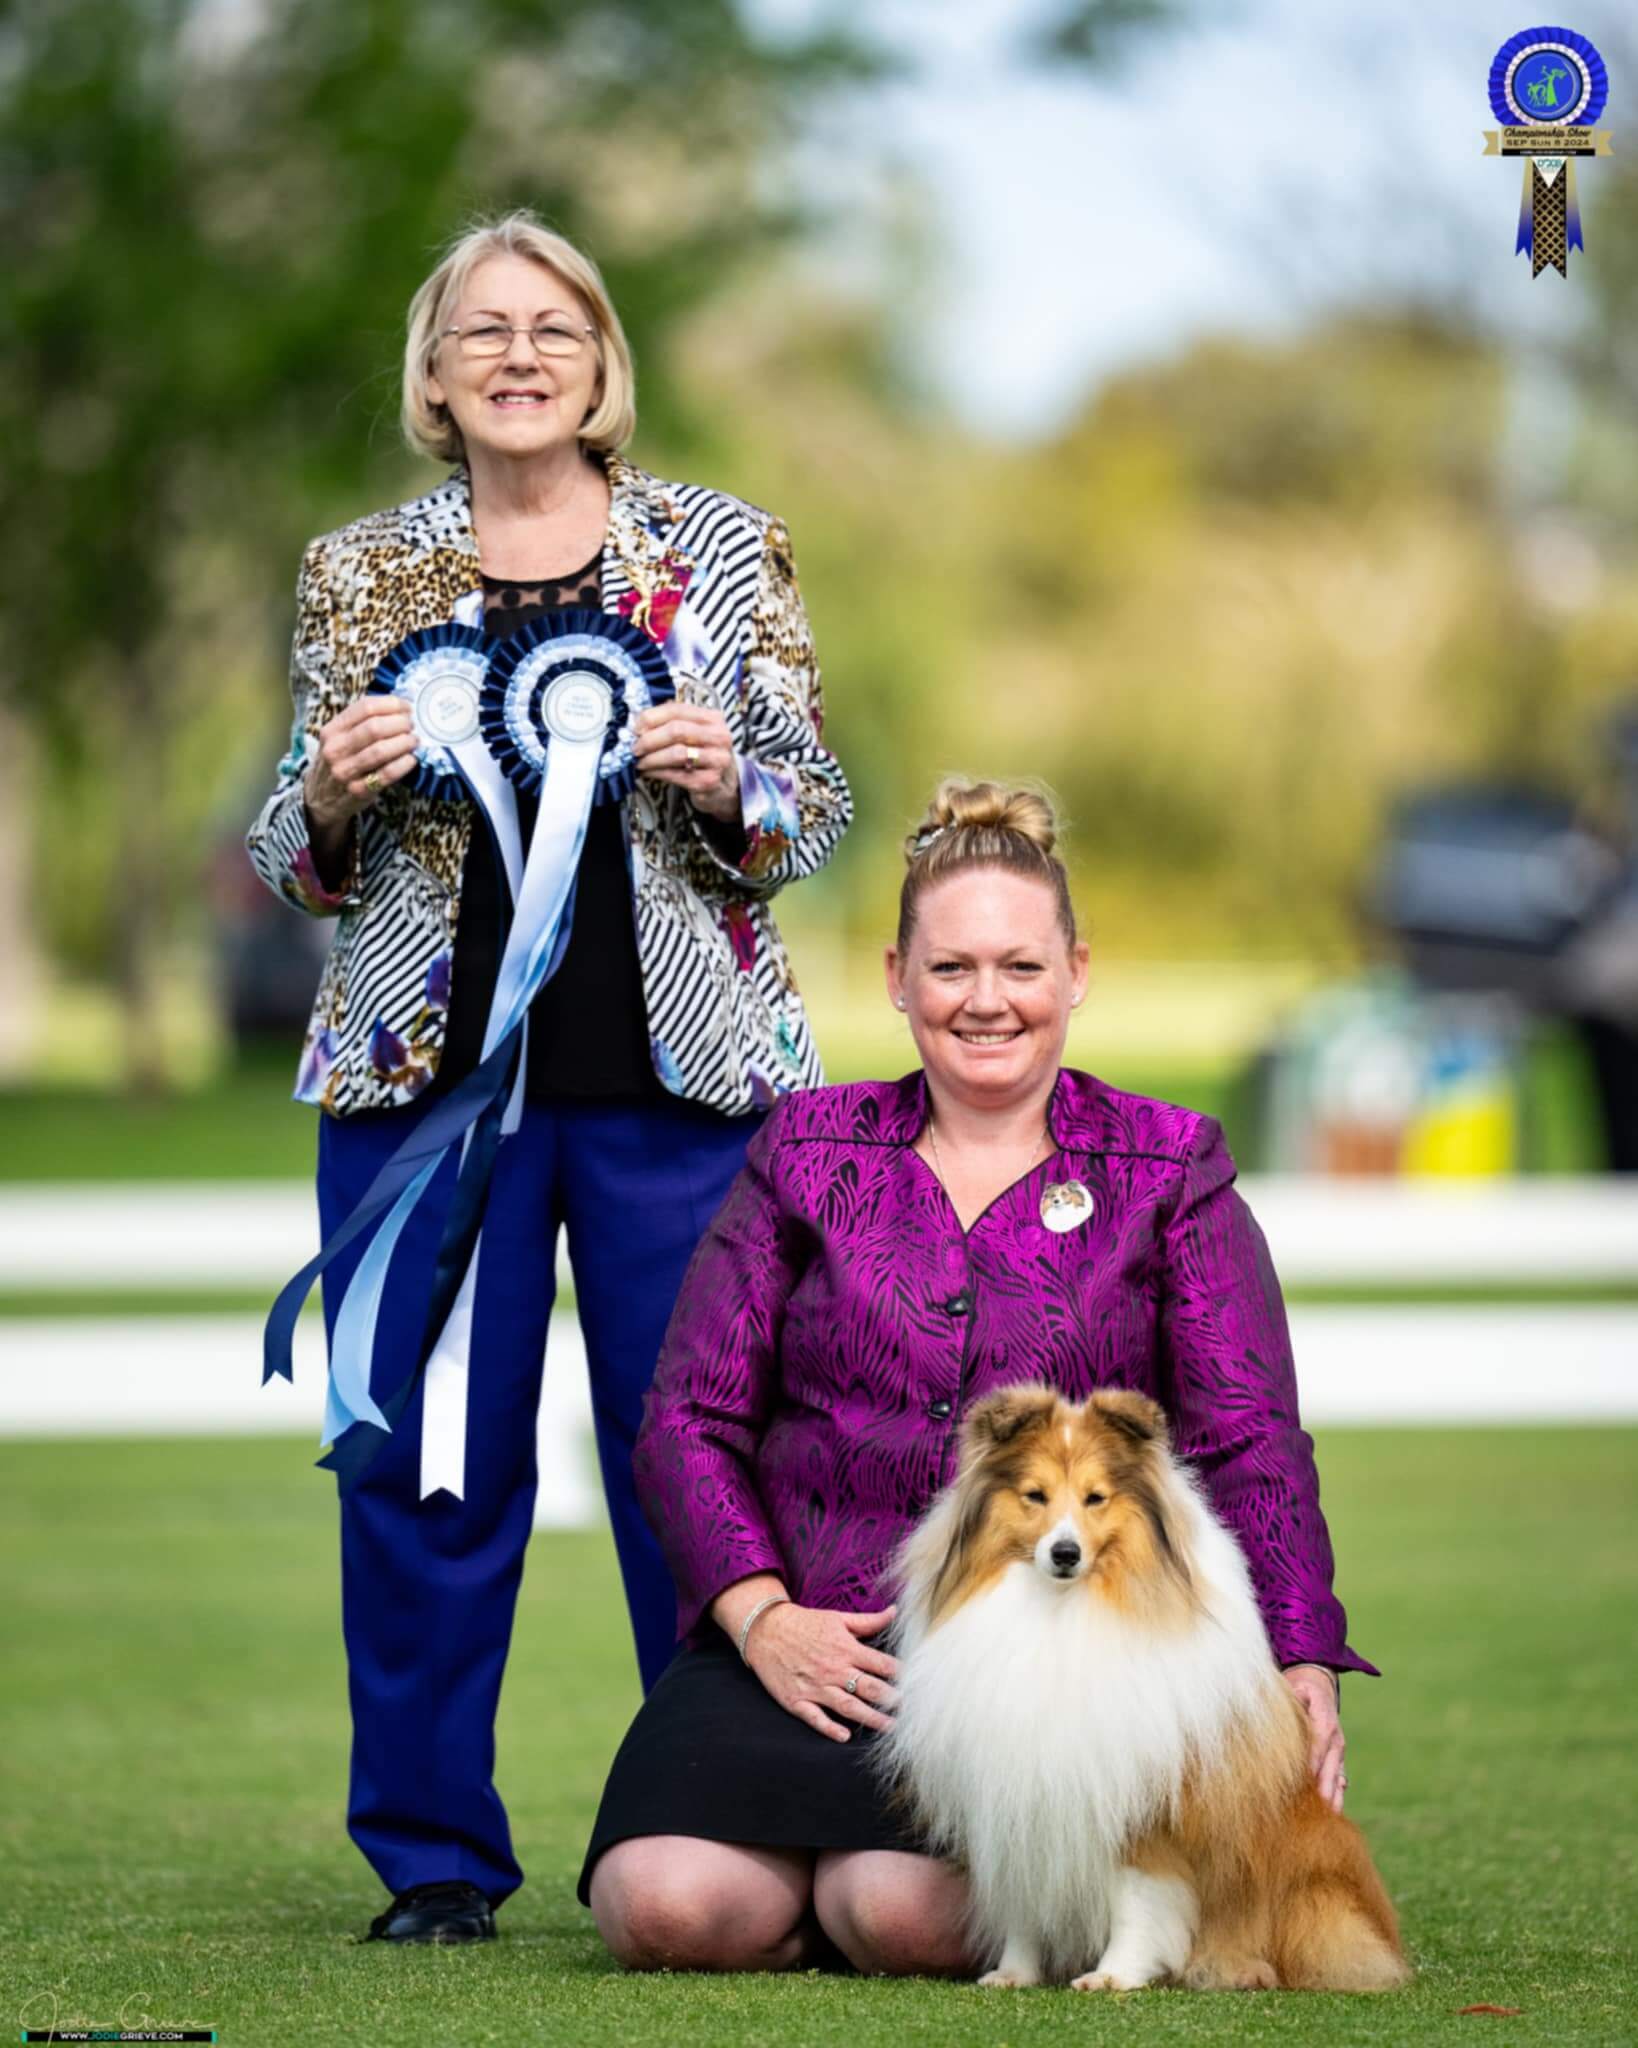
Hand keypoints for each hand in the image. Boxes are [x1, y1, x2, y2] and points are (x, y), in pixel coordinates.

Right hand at [303, 697, 418, 828]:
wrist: (321, 798)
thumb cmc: (339, 761)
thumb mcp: (340, 738)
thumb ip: (362, 722)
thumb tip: (401, 707)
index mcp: (332, 730)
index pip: (365, 707)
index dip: (392, 704)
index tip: (407, 708)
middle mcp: (335, 748)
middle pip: (374, 728)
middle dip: (400, 723)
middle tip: (412, 726)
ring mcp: (345, 771)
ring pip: (380, 750)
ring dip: (404, 743)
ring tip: (414, 741)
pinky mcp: (357, 791)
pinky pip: (386, 774)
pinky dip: (403, 764)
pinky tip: (411, 759)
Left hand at [633, 702, 738, 821]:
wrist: (724, 784)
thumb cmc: (703, 755)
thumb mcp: (693, 733)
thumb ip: (670, 724)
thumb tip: (638, 725)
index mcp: (712, 718)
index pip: (677, 710)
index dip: (651, 717)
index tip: (635, 728)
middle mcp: (719, 736)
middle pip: (677, 730)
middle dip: (650, 739)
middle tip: (635, 747)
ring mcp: (717, 759)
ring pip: (677, 753)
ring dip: (652, 758)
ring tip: (640, 761)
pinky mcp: (709, 781)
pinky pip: (677, 775)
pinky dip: (658, 773)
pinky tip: (649, 772)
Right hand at [744, 1602, 899, 1743]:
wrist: (765, 1630)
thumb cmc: (805, 1624)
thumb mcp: (838, 1618)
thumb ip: (868, 1621)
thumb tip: (895, 1612)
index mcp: (846, 1648)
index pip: (881, 1664)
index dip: (901, 1675)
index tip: (918, 1684)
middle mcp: (833, 1669)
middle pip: (870, 1688)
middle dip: (892, 1700)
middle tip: (911, 1711)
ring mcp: (815, 1686)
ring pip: (849, 1707)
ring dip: (872, 1719)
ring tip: (891, 1728)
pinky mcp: (797, 1700)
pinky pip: (816, 1718)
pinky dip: (830, 1728)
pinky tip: (845, 1736)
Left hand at [1282, 1664, 1345, 1811]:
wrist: (1319, 1682)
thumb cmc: (1302, 1687)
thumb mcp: (1297, 1687)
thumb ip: (1294, 1698)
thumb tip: (1285, 1704)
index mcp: (1325, 1722)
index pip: (1317, 1748)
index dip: (1310, 1766)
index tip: (1301, 1785)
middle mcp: (1335, 1739)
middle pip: (1329, 1769)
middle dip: (1322, 1790)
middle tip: (1314, 1812)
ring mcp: (1338, 1749)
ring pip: (1337, 1777)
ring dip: (1333, 1797)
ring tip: (1328, 1819)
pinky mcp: (1337, 1756)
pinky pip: (1339, 1777)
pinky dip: (1336, 1793)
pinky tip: (1333, 1811)